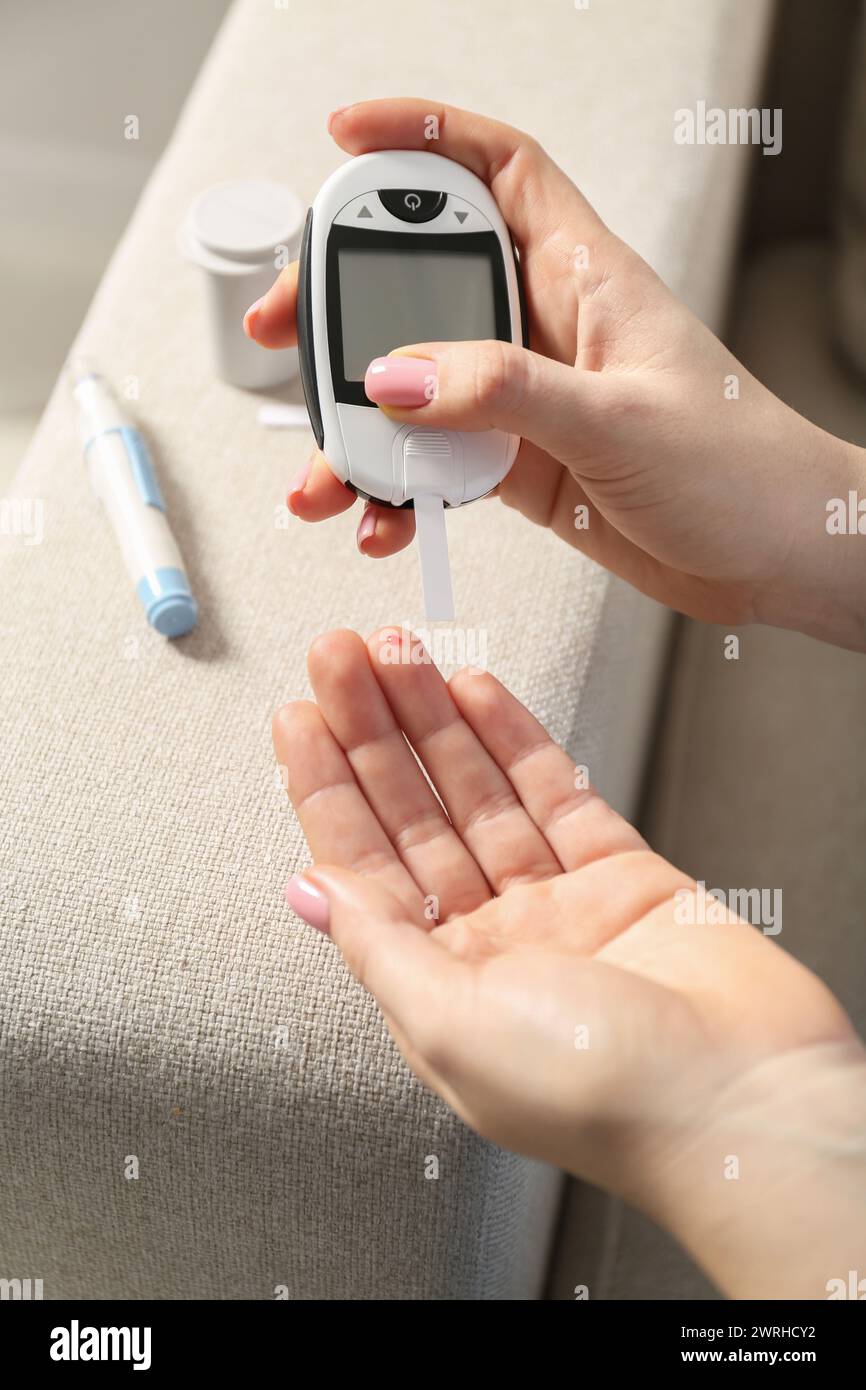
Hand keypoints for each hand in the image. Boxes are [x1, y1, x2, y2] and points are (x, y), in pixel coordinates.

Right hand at [248, 98, 865, 650]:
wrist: (776, 557)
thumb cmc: (740, 470)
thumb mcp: (619, 420)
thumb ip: (504, 392)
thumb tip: (399, 376)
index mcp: (586, 278)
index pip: (498, 171)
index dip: (423, 139)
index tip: (348, 140)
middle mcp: (549, 330)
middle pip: (425, 281)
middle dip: (346, 301)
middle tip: (290, 328)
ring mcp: (530, 400)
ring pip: (419, 386)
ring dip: (361, 427)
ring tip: (324, 471)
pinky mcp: (523, 465)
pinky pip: (437, 464)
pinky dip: (401, 491)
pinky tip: (383, 518)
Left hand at [273, 627, 865, 1295]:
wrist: (746, 1099)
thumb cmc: (602, 1097)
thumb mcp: (452, 1024)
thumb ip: (380, 947)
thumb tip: (309, 892)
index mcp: (438, 987)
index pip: (364, 866)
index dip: (325, 786)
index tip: (298, 716)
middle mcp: (490, 944)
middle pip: (414, 816)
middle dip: (372, 732)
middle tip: (338, 656)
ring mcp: (556, 905)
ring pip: (478, 792)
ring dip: (433, 720)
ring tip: (397, 651)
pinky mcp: (621, 874)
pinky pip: (554, 792)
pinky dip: (513, 738)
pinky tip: (474, 692)